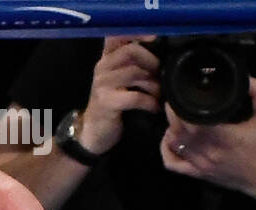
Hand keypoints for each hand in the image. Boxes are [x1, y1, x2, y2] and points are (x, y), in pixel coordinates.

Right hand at [78, 35, 161, 155]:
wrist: (95, 132)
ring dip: (153, 85)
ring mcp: (102, 85)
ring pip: (135, 73)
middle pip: (131, 50)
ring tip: (159, 94)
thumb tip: (160, 49)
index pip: (118, 34)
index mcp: (106, 58)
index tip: (155, 38)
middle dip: (151, 61)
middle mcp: (102, 67)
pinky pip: (135, 97)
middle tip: (160, 74)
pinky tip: (154, 107)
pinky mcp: (107, 102)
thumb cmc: (113, 102)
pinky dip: (149, 102)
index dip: (138, 32)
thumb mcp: (120, 77)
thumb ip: (133, 61)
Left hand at [161, 80, 255, 194]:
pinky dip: (165, 150)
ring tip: (175, 117)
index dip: (183, 108)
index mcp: (225, 137)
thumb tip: (245, 78)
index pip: (194, 122)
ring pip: (174, 145)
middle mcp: (209, 152)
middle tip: (175, 102)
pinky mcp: (197, 173)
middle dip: (173, 115)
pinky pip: (172, 164)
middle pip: (180, 132)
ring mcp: (201, 165)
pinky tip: (169, 139)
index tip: (181, 95)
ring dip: (169, 129)